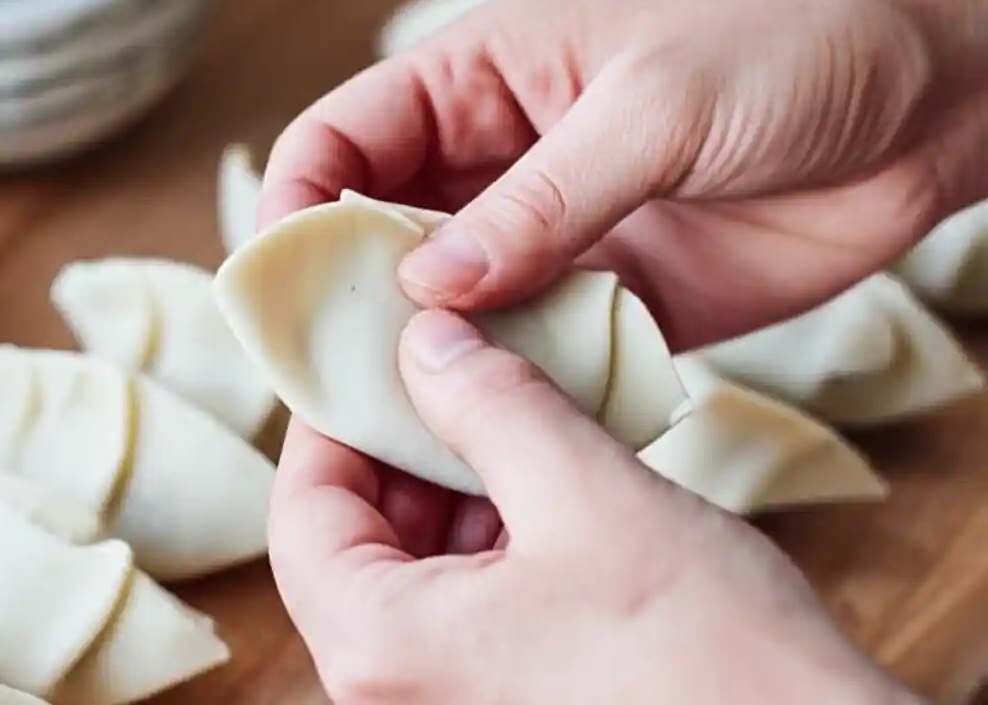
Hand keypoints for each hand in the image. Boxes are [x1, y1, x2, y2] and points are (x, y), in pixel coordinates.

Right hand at [259, 0, 987, 349]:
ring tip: (407, 419)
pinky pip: (529, 349)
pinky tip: (497, 425)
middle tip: (337, 376)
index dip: (298, 205)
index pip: (345, 137)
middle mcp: (500, 159)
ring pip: (448, 304)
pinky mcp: (606, 296)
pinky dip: (507, 386)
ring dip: (426, 356)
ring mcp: (550, 234)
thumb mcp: (655, 109)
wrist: (925, 109)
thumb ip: (541, 200)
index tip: (283, 284)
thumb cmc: (793, 48)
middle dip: (350, 299)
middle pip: (378, 232)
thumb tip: (428, 283)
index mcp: (485, 77)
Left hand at [270, 309, 918, 703]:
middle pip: (353, 541)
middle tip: (450, 370)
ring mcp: (450, 702)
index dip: (331, 419)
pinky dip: (493, 539)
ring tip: (511, 418)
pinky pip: (465, 607)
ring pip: (412, 571)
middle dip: (402, 448)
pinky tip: (547, 486)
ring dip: (454, 489)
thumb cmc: (710, 660)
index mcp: (382, 646)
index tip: (369, 355)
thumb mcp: (589, 497)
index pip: (301, 511)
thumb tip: (426, 342)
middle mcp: (396, 689)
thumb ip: (491, 407)